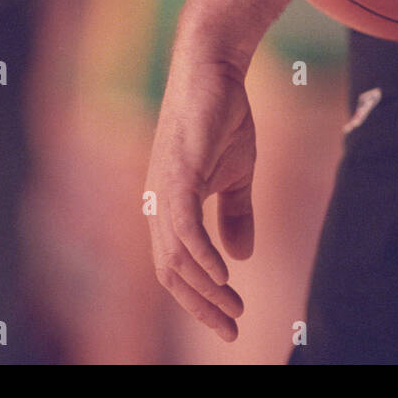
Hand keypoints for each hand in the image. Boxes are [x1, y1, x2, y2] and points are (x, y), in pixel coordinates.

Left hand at [146, 53, 255, 340]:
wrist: (217, 68)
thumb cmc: (223, 116)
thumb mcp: (238, 174)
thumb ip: (236, 214)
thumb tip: (240, 257)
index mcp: (169, 207)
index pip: (177, 268)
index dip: (201, 299)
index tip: (231, 322)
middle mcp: (158, 204)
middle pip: (171, 273)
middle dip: (202, 306)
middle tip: (233, 329)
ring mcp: (163, 190)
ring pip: (177, 258)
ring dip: (207, 289)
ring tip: (235, 307)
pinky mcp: (177, 173)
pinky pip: (184, 228)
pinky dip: (202, 257)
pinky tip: (224, 277)